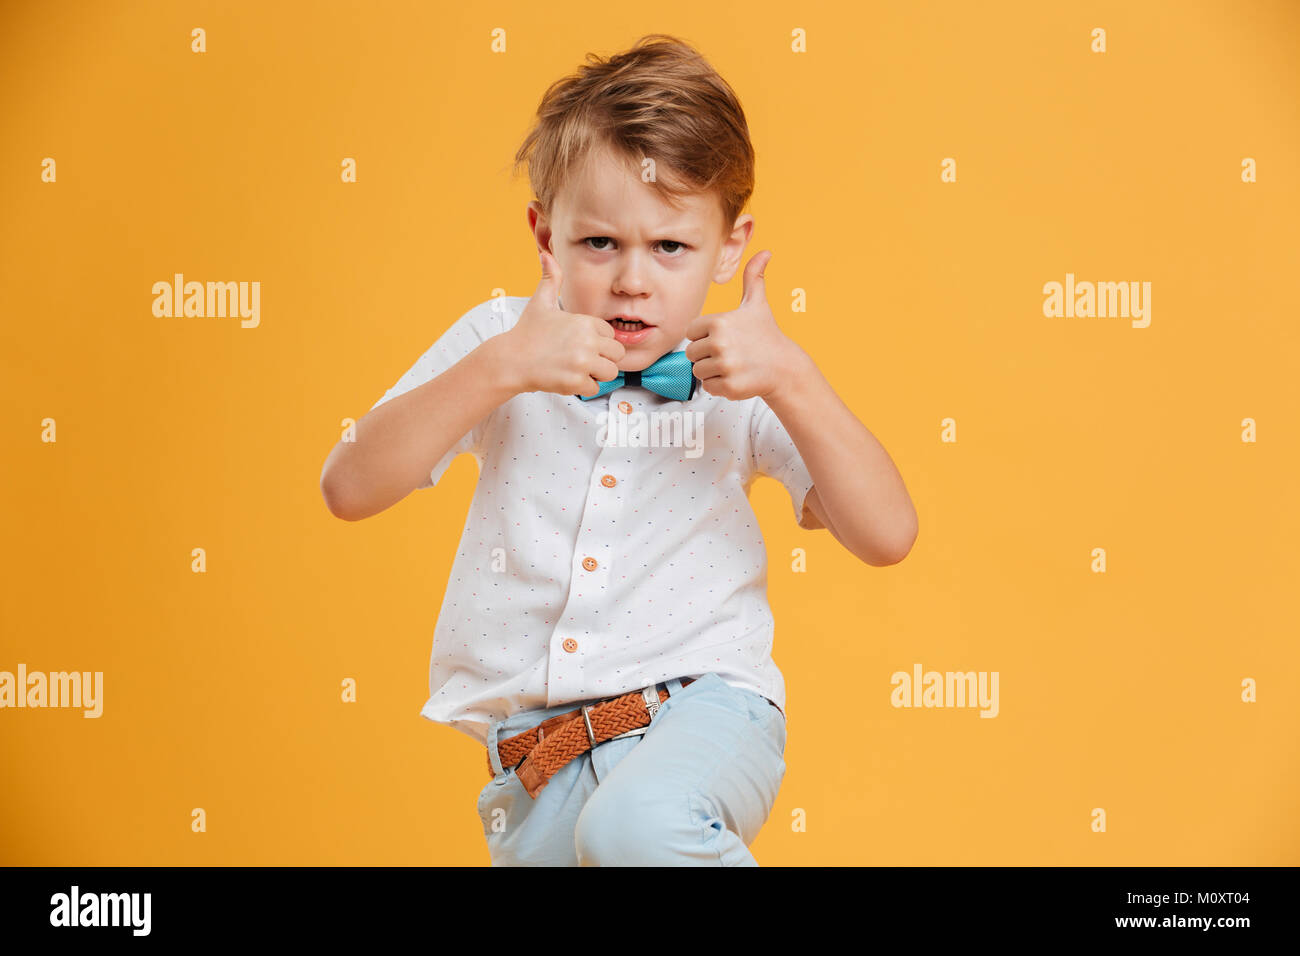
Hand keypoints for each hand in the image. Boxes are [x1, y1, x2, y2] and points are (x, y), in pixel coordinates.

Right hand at [500, 250, 625, 395]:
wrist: (510, 360)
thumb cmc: (527, 333)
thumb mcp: (540, 302)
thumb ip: (550, 278)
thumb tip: (546, 254)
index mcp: (585, 322)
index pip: (611, 334)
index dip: (599, 341)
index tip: (581, 344)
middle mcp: (588, 341)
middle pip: (617, 354)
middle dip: (603, 358)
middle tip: (582, 359)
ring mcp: (583, 363)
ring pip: (610, 372)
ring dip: (596, 374)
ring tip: (576, 369)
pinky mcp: (576, 382)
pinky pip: (595, 388)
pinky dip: (583, 387)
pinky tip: (567, 378)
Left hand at [684, 250, 801, 400]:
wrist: (784, 367)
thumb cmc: (766, 335)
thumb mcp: (757, 304)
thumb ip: (754, 277)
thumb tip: (765, 252)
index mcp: (719, 322)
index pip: (691, 332)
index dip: (705, 336)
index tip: (724, 338)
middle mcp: (720, 343)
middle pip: (692, 354)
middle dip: (707, 355)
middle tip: (729, 354)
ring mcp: (724, 366)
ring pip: (698, 371)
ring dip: (712, 371)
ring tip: (733, 365)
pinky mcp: (729, 386)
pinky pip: (708, 387)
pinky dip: (719, 385)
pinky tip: (736, 377)